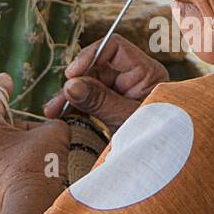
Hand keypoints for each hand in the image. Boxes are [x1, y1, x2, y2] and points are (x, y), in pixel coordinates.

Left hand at [0, 73, 69, 213]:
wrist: (31, 211)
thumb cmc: (39, 169)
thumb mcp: (54, 134)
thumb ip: (52, 123)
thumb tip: (52, 128)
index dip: (2, 88)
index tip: (7, 80)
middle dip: (13, 127)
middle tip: (34, 131)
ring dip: (10, 150)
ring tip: (33, 157)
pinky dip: (7, 170)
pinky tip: (26, 175)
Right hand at [44, 33, 168, 129]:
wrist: (160, 165)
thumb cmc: (154, 139)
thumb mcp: (125, 119)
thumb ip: (99, 101)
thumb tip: (70, 85)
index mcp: (146, 72)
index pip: (115, 47)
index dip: (90, 56)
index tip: (72, 74)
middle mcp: (133, 77)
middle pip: (96, 67)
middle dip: (74, 82)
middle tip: (57, 102)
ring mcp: (121, 91)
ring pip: (88, 83)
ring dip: (69, 96)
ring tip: (52, 111)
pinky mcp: (112, 106)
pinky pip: (90, 99)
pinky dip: (75, 106)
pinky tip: (59, 115)